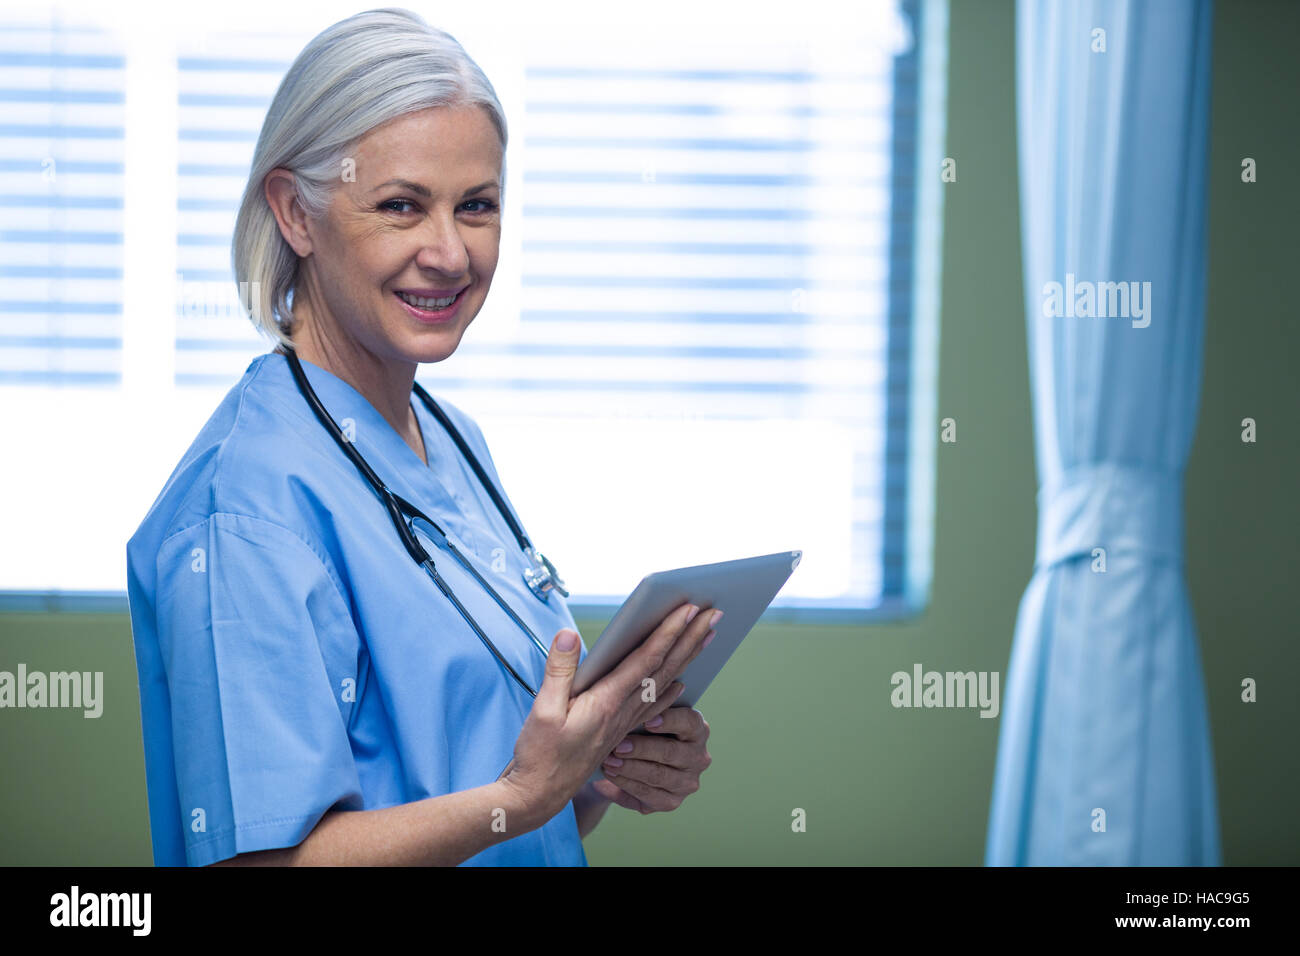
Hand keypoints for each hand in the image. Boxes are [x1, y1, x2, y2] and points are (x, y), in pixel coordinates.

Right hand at [500, 602, 716, 823]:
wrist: (539, 796)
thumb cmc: (539, 755)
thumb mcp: (543, 710)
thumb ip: (559, 670)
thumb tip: (569, 634)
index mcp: (607, 702)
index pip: (646, 660)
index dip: (669, 633)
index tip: (688, 610)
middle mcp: (623, 711)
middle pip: (665, 668)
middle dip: (691, 638)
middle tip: (715, 614)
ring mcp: (624, 723)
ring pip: (664, 684)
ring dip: (687, 658)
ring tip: (706, 637)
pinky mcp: (618, 731)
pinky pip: (653, 706)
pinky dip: (670, 689)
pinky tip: (681, 683)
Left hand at [593, 705, 711, 812]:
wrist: (629, 761)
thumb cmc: (639, 729)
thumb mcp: (645, 715)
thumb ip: (646, 706)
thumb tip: (637, 692)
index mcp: (697, 730)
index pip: (690, 722)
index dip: (670, 721)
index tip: (647, 721)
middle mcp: (699, 757)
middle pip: (672, 752)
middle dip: (642, 749)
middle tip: (618, 745)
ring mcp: (687, 782)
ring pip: (659, 775)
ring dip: (631, 768)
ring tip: (608, 761)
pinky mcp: (671, 802)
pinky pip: (649, 795)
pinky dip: (627, 784)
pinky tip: (611, 776)